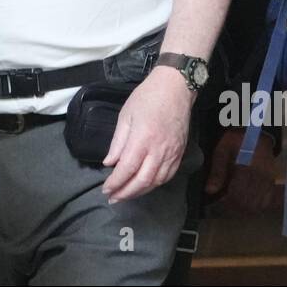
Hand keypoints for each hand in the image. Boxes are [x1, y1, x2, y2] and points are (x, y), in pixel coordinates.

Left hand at [101, 67, 194, 203]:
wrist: (176, 88)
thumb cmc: (147, 97)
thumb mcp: (125, 115)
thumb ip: (117, 142)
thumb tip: (109, 163)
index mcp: (142, 139)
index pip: (127, 169)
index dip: (115, 183)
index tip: (106, 189)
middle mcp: (158, 150)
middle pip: (142, 181)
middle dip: (126, 193)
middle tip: (113, 198)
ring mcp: (172, 153)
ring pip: (156, 182)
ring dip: (140, 192)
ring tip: (127, 195)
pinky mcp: (180, 153)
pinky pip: (168, 175)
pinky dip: (155, 184)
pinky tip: (146, 186)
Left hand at [204, 127, 277, 214]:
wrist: (258, 132)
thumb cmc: (237, 140)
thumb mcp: (223, 149)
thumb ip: (217, 170)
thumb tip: (210, 190)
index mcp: (249, 168)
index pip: (237, 194)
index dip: (225, 202)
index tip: (214, 202)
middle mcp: (262, 178)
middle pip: (247, 203)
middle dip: (232, 207)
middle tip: (219, 205)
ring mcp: (269, 182)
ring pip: (257, 206)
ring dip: (242, 209)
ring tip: (229, 205)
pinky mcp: (272, 184)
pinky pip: (265, 202)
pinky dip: (254, 206)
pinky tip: (243, 204)